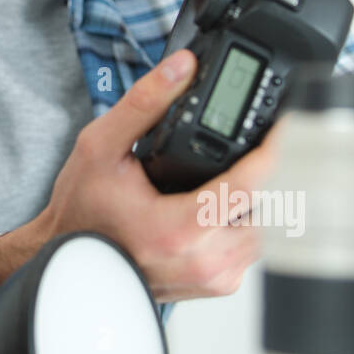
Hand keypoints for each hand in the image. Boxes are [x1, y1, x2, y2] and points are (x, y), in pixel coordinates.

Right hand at [0, 48, 277, 301]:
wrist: (67, 260)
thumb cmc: (80, 213)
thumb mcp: (101, 146)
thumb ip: (144, 102)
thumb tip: (181, 67)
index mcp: (177, 229)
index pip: (251, 184)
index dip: (275, 148)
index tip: (286, 122)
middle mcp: (202, 261)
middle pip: (264, 202)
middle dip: (256, 170)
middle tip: (241, 145)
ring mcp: (212, 278)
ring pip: (264, 226)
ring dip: (252, 198)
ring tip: (222, 176)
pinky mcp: (217, 286)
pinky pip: (251, 247)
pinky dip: (242, 221)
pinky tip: (216, 205)